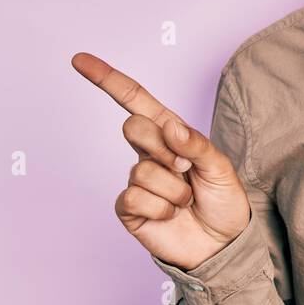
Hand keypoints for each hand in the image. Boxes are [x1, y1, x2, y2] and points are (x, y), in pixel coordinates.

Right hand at [71, 52, 251, 270]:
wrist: (224, 244)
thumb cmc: (223, 200)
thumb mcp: (220, 167)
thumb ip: (196, 144)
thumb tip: (170, 128)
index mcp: (170, 135)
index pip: (135, 101)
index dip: (108, 80)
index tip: (79, 60)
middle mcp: (149, 154)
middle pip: (133, 128)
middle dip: (163, 148)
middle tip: (186, 169)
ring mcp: (137, 181)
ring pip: (142, 171)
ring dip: (173, 189)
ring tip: (186, 200)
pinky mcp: (130, 209)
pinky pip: (134, 197)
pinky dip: (161, 208)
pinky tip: (170, 215)